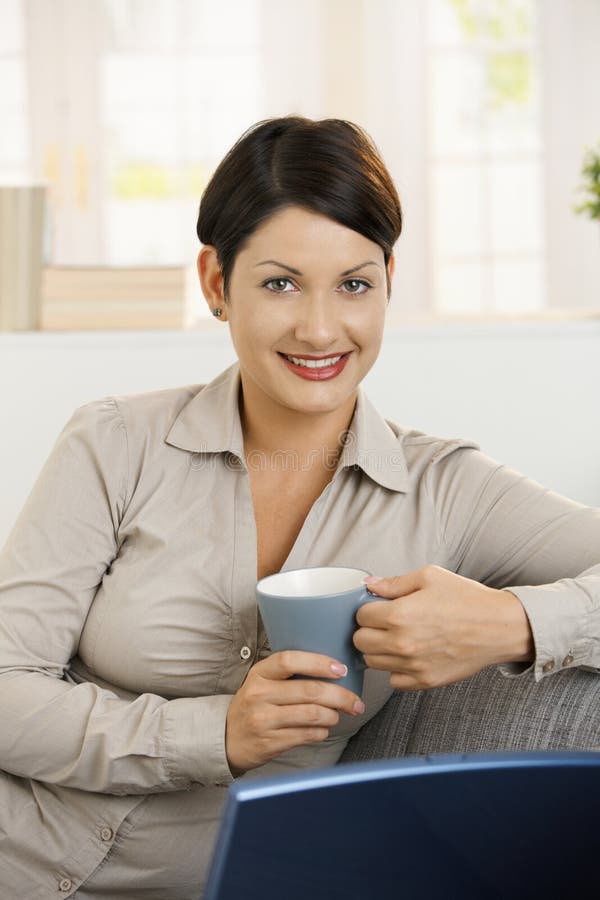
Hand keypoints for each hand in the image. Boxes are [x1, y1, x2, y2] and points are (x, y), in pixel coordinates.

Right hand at [225, 651, 365, 775]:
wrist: (226, 737)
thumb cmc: (253, 705)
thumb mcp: (262, 681)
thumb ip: (288, 673)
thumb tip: (333, 670)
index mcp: (260, 673)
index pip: (290, 660)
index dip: (319, 663)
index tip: (341, 669)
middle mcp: (259, 695)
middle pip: (309, 691)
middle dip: (340, 696)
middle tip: (355, 702)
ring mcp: (263, 720)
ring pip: (311, 715)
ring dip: (332, 715)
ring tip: (338, 715)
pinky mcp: (269, 742)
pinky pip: (306, 735)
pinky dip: (321, 732)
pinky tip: (323, 729)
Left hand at [353, 565, 533, 690]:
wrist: (499, 628)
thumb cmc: (468, 599)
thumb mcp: (430, 577)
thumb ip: (395, 583)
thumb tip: (370, 585)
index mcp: (399, 614)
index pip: (360, 617)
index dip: (368, 609)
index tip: (379, 607)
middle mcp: (402, 643)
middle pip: (360, 642)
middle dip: (368, 630)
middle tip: (384, 623)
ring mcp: (413, 665)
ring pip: (373, 663)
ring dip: (379, 650)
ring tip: (397, 638)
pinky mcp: (425, 681)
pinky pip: (393, 681)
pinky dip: (396, 670)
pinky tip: (409, 656)